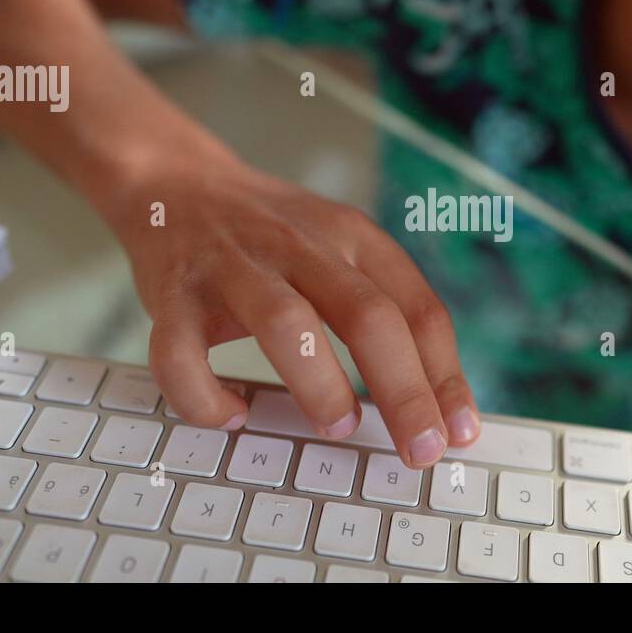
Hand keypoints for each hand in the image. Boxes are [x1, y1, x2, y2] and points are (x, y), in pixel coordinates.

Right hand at [106, 141, 479, 468]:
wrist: (175, 183)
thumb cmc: (272, 237)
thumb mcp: (339, 247)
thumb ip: (383, 307)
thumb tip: (435, 402)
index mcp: (351, 235)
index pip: (417, 306)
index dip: (445, 374)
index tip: (459, 430)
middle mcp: (298, 245)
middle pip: (367, 315)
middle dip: (403, 391)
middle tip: (418, 449)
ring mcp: (233, 267)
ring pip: (286, 324)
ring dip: (320, 383)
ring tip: (337, 425)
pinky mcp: (172, 293)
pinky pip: (182, 353)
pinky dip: (206, 397)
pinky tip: (230, 416)